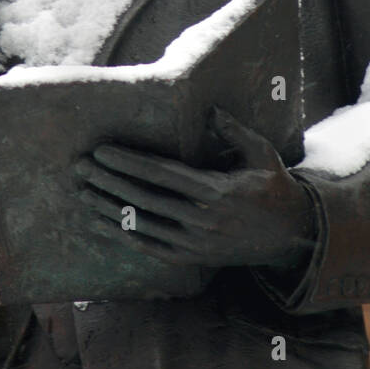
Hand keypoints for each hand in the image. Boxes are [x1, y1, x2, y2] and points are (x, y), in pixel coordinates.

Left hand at [74, 105, 316, 269]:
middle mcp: (201, 219)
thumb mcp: (261, 153)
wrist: (289, 236)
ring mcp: (194, 242)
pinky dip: (122, 234)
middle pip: (144, 198)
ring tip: (82, 191)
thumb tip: (210, 110)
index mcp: (216, 191)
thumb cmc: (273, 187)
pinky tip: (100, 221)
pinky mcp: (190, 258)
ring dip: (107, 208)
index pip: (161, 174)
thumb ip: (234, 131)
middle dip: (108, 182)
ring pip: (141, 224)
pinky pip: (148, 246)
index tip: (102, 150)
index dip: (128, 162)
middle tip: (79, 166)